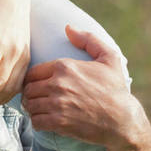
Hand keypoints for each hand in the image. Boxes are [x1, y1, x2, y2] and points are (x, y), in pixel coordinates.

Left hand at [21, 24, 139, 145]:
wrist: (123, 120)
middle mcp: (58, 84)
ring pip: (29, 105)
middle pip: (28, 89)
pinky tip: (45, 121)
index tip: (37, 85)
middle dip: (31, 94)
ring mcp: (57, 104)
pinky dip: (37, 122)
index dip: (33, 79)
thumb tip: (68, 28)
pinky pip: (36, 121)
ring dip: (32, 108)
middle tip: (37, 99)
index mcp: (65, 66)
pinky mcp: (59, 123)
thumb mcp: (108, 58)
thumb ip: (88, 39)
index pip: (33, 72)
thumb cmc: (115, 89)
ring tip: (40, 110)